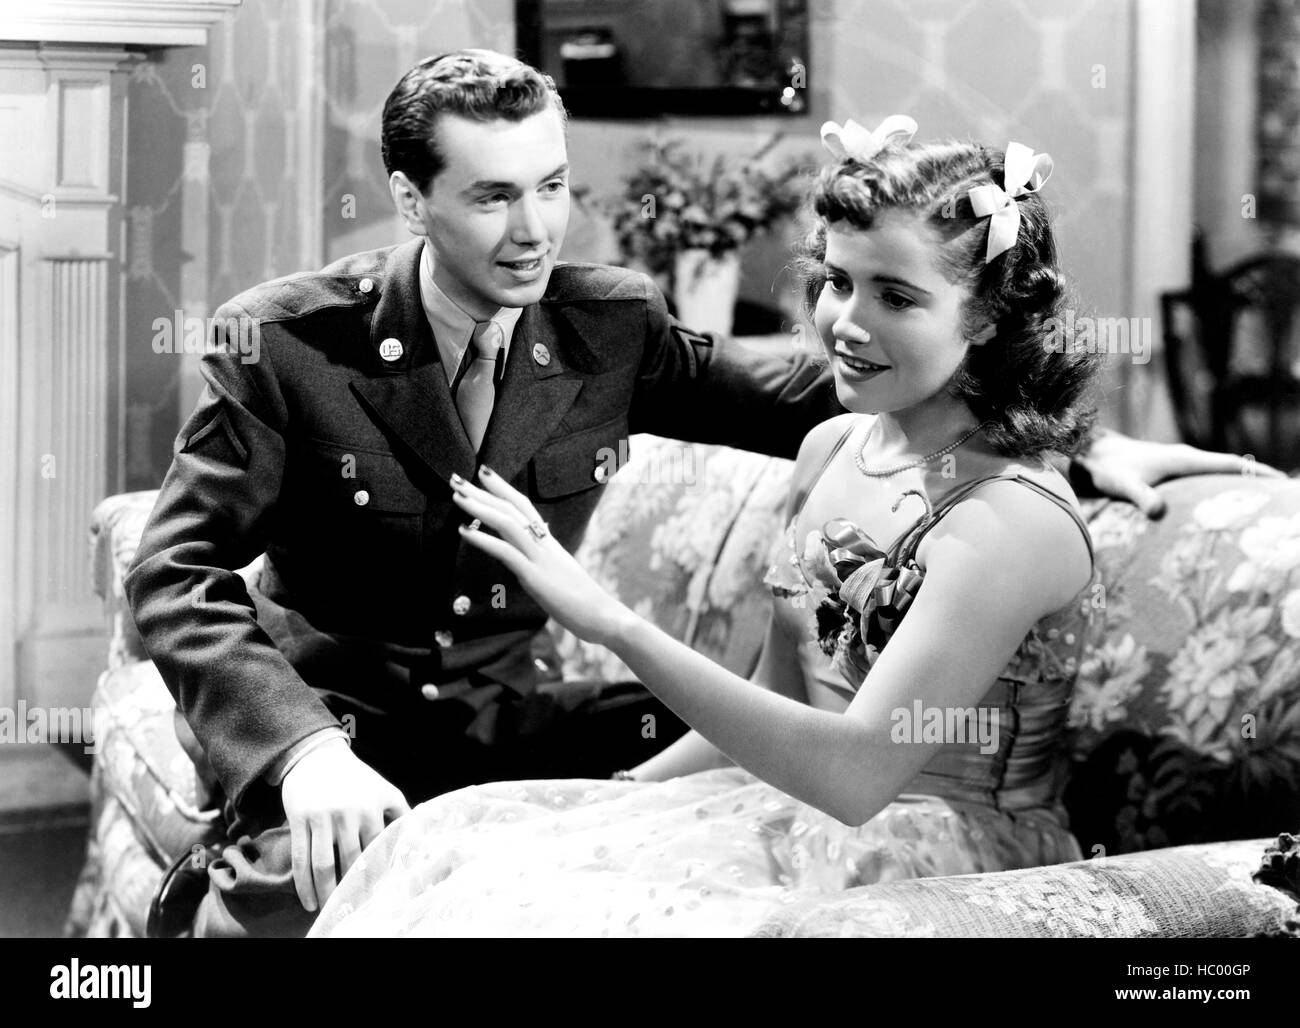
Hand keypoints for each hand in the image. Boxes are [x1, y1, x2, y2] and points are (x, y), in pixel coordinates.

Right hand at [279, 739, 409, 912]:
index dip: (377, 876)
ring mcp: (322, 817)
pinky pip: (300, 858)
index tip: (378, 897)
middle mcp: (348, 813)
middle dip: (352, 889)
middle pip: (351, 862)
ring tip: (329, 910)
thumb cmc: (356, 777)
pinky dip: (303, 884)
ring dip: (326, 893)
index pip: (377, 851)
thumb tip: (417, 840)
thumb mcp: (383, 790)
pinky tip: (308, 901)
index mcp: (372, 808)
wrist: (317, 754)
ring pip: (324, 865)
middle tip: (353, 910)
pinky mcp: (299, 819)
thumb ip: (400, 814)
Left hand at [450, 467, 630, 645]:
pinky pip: (507, 552)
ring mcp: (540, 558)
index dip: (503, 489)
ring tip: (457, 496)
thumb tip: (528, 557)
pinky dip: (483, 539)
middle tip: (456, 478)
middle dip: (482, 491)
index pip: (524, 506)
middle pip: (512, 508)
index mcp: (550, 543)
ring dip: (480, 507)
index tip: (483, 474)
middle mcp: (545, 544)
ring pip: (508, 523)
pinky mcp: (536, 577)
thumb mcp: (560, 574)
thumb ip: (543, 561)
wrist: (604, 617)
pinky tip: (463, 532)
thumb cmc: (583, 602)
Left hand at [1073, 428, 1285, 518]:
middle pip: (1233, 467)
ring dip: (1243, 482)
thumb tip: (1159, 512)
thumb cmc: (1107, 471)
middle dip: (1259, 478)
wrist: (1091, 455)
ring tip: (1267, 500)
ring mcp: (1181, 462)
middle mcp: (1187, 458)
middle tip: (1286, 495)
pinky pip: (1207, 477)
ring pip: (1220, 471)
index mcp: (1184, 459)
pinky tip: (1228, 501)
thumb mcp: (1123, 485)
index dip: (1257, 473)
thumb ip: (1141, 497)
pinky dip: (1223, 485)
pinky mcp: (1173, 470)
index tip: (1283, 482)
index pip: (1230, 465)